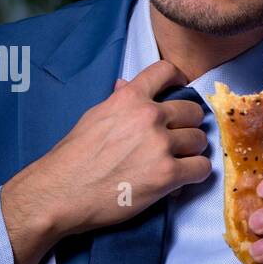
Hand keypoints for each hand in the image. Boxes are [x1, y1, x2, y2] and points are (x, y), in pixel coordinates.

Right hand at [0, 59, 210, 263]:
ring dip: (192, 152)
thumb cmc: (72, 158)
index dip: (178, 79)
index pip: (166, 71)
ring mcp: (160, 145)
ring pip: (200, 140)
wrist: (61, 192)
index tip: (180, 90)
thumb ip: (117, 102)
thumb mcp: (93, 118)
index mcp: (129, 98)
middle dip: (188, 125)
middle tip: (178, 138)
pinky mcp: (168, 174)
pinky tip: (181, 179)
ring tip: (178, 161)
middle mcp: (149, 116)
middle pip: (192, 111)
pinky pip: (201, 169)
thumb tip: (125, 84)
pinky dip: (194, 174)